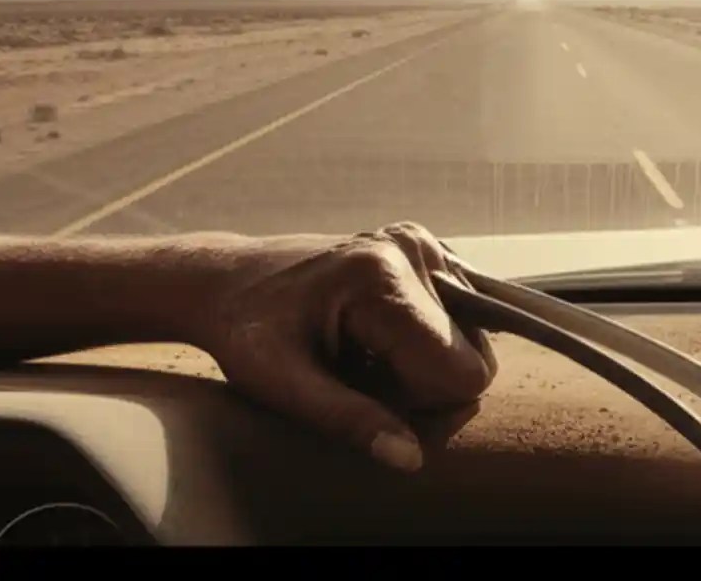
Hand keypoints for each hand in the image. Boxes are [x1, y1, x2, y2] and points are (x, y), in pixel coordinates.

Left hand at [195, 222, 496, 472]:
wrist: (225, 278)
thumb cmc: (246, 332)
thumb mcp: (283, 385)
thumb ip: (349, 420)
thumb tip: (412, 459)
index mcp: (381, 279)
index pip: (462, 372)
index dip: (421, 402)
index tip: (366, 394)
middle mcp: (412, 249)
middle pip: (474, 355)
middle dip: (426, 383)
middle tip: (362, 376)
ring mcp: (420, 241)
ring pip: (472, 336)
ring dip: (426, 359)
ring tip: (365, 352)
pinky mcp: (422, 243)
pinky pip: (460, 312)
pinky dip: (427, 333)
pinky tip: (379, 330)